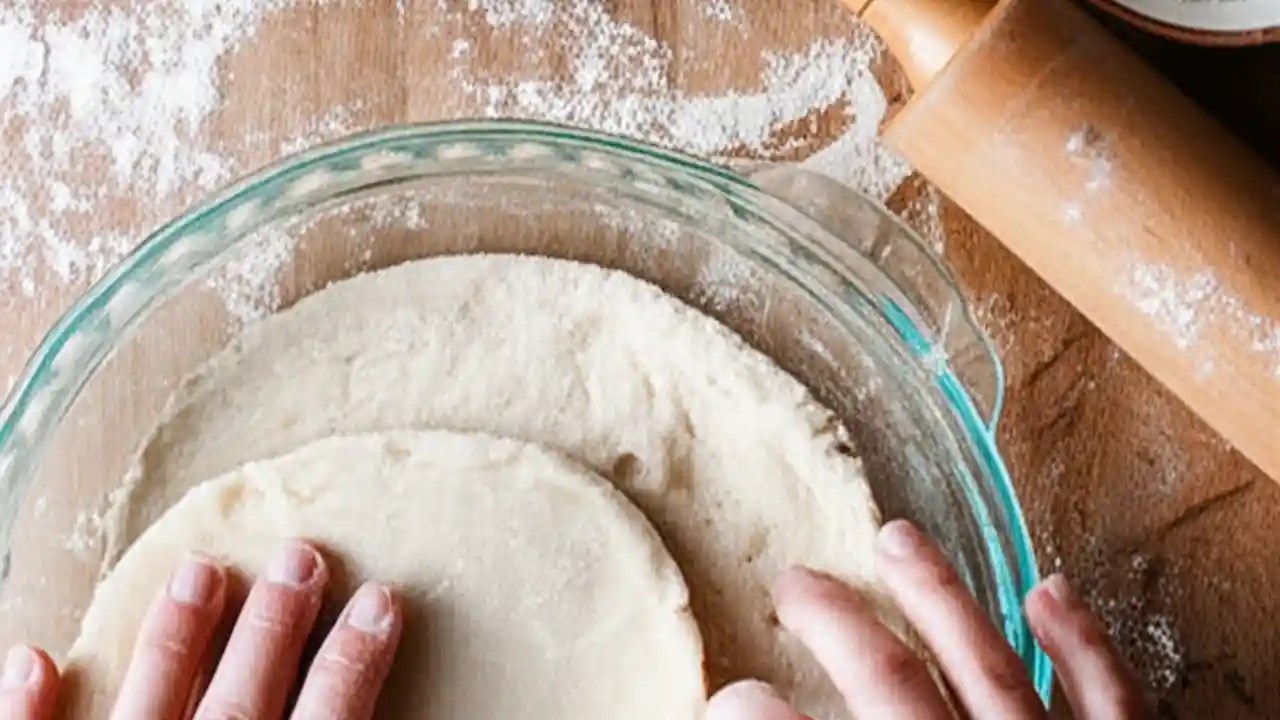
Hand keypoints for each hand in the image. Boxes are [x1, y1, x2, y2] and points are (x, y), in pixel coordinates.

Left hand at [1, 541, 401, 719]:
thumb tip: (383, 719)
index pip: (327, 718)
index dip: (354, 659)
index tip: (380, 601)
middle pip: (242, 697)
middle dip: (273, 624)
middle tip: (299, 557)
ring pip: (149, 704)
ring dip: (175, 635)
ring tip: (198, 567)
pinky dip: (30, 709)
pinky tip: (30, 657)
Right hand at [706, 519, 1149, 719]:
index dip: (755, 714)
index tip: (724, 692)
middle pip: (891, 684)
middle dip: (835, 625)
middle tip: (794, 585)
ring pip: (989, 667)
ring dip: (939, 597)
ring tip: (898, 539)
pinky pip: (1111, 700)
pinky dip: (1082, 644)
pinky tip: (1050, 591)